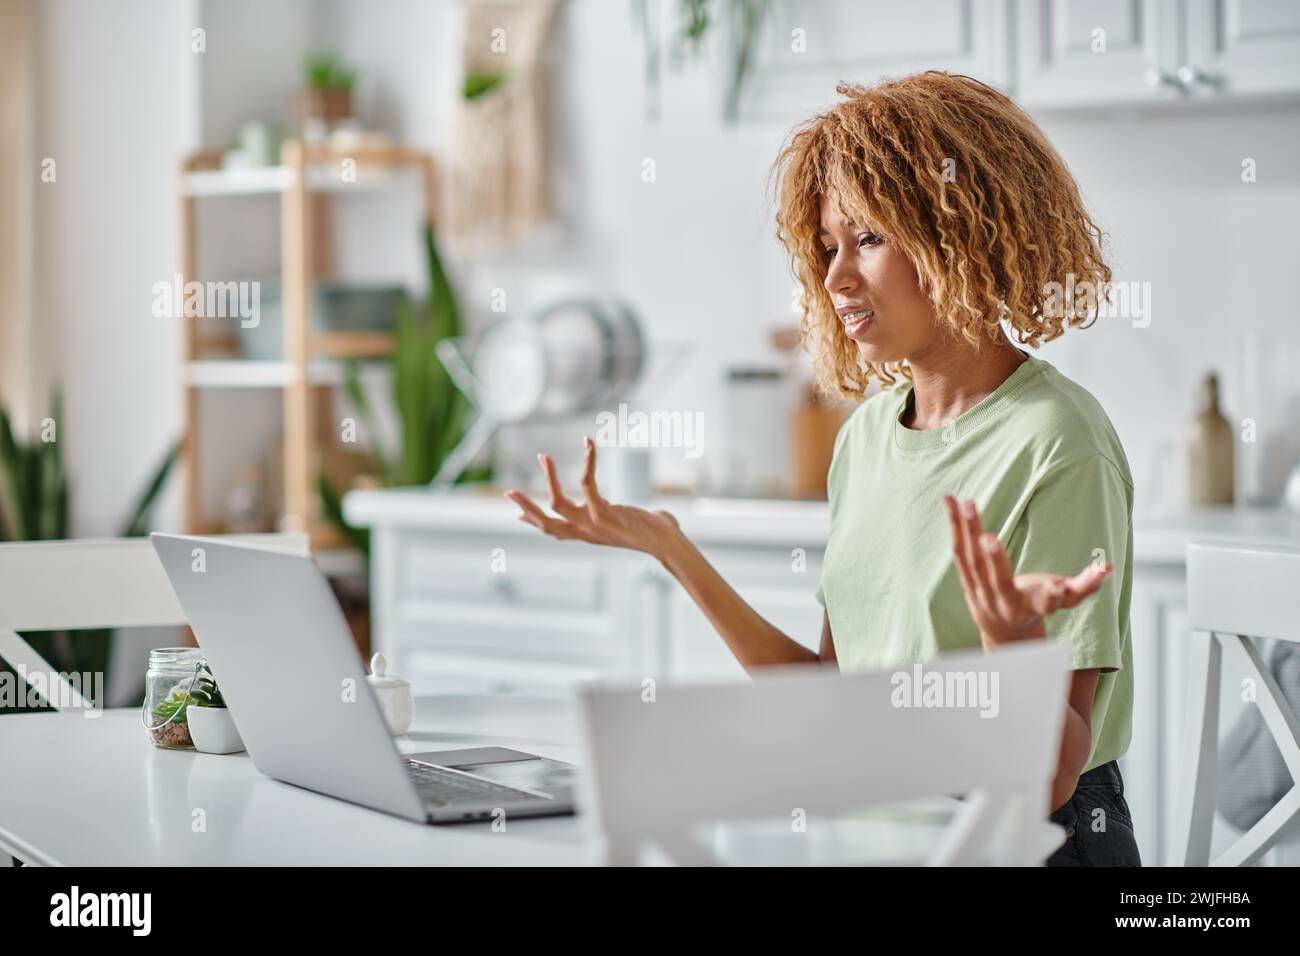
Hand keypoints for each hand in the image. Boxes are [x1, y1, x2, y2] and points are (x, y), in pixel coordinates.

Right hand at [505, 437, 681, 558]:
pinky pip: (586, 483)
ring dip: (548, 479)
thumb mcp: (636, 527)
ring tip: (543, 456)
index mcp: (590, 535)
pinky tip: (588, 443)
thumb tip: (654, 514)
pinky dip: (587, 461)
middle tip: (506, 492)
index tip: (518, 516)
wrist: (668, 543)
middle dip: (526, 507)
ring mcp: (592, 524)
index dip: (535, 522)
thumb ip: (636, 519)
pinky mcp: (603, 513)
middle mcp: (587, 532)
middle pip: (546, 524)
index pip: (556, 531)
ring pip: (556, 504)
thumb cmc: (659, 533)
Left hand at [943, 495, 1111, 649]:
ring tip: (968, 504)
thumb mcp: (1065, 600)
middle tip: (988, 538)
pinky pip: (959, 552)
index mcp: (1034, 607)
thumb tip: (1109, 566)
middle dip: (995, 560)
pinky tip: (950, 500)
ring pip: (973, 562)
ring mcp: (982, 592)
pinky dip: (955, 526)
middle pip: (999, 582)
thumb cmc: (1040, 606)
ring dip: (969, 531)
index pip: (1045, 603)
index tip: (1057, 586)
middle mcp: (1005, 603)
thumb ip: (1084, 585)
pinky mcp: (967, 580)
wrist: (1004, 631)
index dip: (1053, 596)